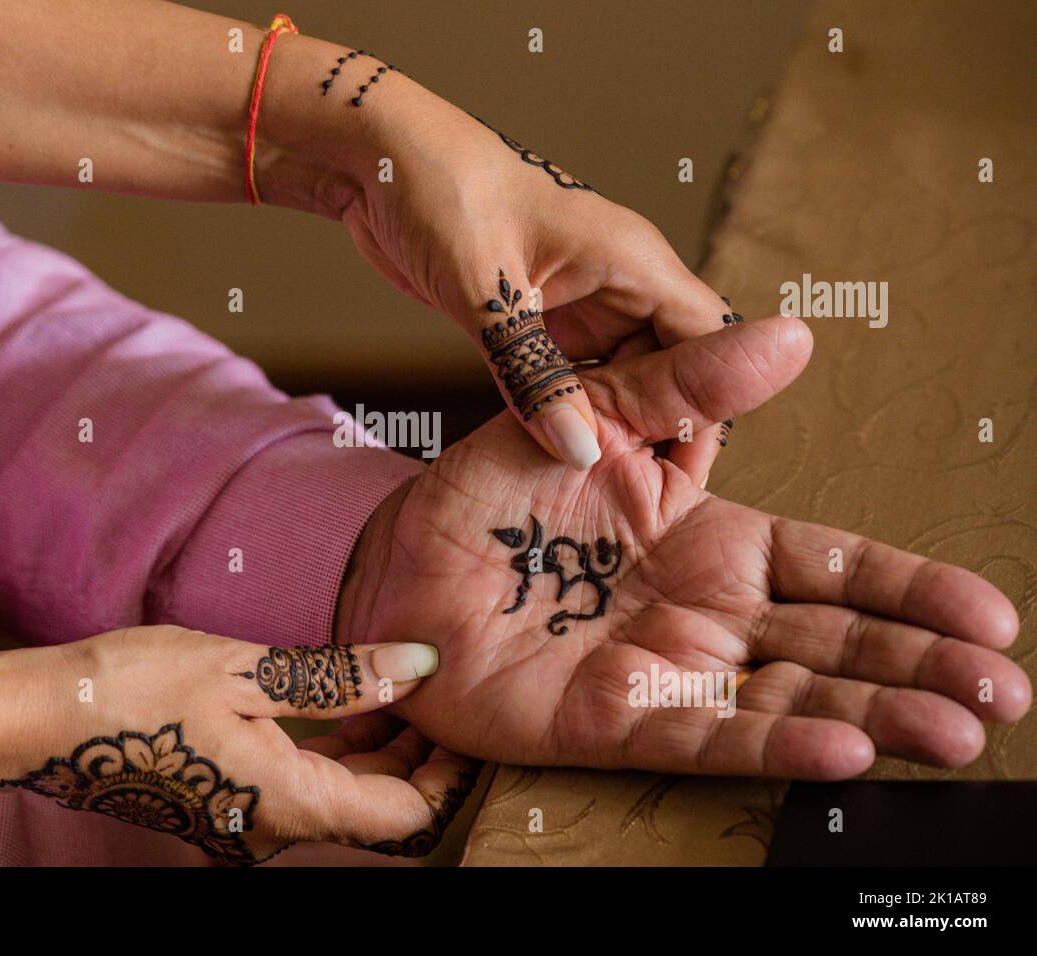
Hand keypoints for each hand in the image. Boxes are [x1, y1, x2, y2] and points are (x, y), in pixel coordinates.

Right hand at [0, 627, 476, 863]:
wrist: (42, 718)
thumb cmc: (133, 689)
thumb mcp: (247, 669)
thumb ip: (341, 675)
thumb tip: (419, 663)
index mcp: (287, 802)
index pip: (404, 816)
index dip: (447, 776)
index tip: (465, 722)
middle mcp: (273, 828)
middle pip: (376, 806)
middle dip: (417, 752)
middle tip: (436, 686)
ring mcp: (248, 820)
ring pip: (339, 794)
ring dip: (376, 746)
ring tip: (395, 680)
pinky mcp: (228, 802)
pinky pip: (302, 784)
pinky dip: (333, 748)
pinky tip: (343, 699)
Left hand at [318, 69, 736, 478]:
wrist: (380, 160)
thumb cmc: (441, 194)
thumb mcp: (488, 292)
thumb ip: (535, 374)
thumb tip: (582, 452)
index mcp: (632, 260)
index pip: (709, 337)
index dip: (710, 400)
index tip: (682, 466)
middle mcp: (619, 281)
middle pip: (671, 365)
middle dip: (655, 424)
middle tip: (627, 492)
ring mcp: (580, 300)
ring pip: (621, 376)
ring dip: (608, 421)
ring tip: (591, 485)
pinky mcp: (540, 316)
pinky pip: (573, 374)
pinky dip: (567, 409)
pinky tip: (551, 450)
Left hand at [337, 316, 1030, 777]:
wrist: (402, 561)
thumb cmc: (492, 494)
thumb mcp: (596, 421)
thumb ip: (688, 385)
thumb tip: (793, 333)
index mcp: (708, 543)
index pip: (832, 570)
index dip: (909, 591)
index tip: (990, 613)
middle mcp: (700, 615)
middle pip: (831, 646)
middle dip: (920, 669)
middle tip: (1004, 693)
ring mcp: (661, 672)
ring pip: (786, 700)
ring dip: (874, 716)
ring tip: (955, 731)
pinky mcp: (611, 720)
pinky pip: (703, 734)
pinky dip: (772, 743)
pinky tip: (842, 750)